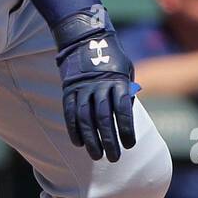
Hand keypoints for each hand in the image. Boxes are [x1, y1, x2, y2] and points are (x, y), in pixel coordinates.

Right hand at [56, 10, 137, 162]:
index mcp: (117, 81)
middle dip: (109, 140)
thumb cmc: (112, 58)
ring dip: (91, 139)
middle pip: (104, 118)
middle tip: (114, 158)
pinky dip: (74, 129)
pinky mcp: (68, 89)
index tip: (129, 145)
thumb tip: (127, 117)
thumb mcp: (125, 70)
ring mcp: (82, 88)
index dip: (127, 129)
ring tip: (96, 156)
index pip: (123, 110)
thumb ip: (126, 92)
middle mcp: (99, 85)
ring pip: (86, 118)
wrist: (85, 38)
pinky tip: (79, 143)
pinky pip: (70, 112)